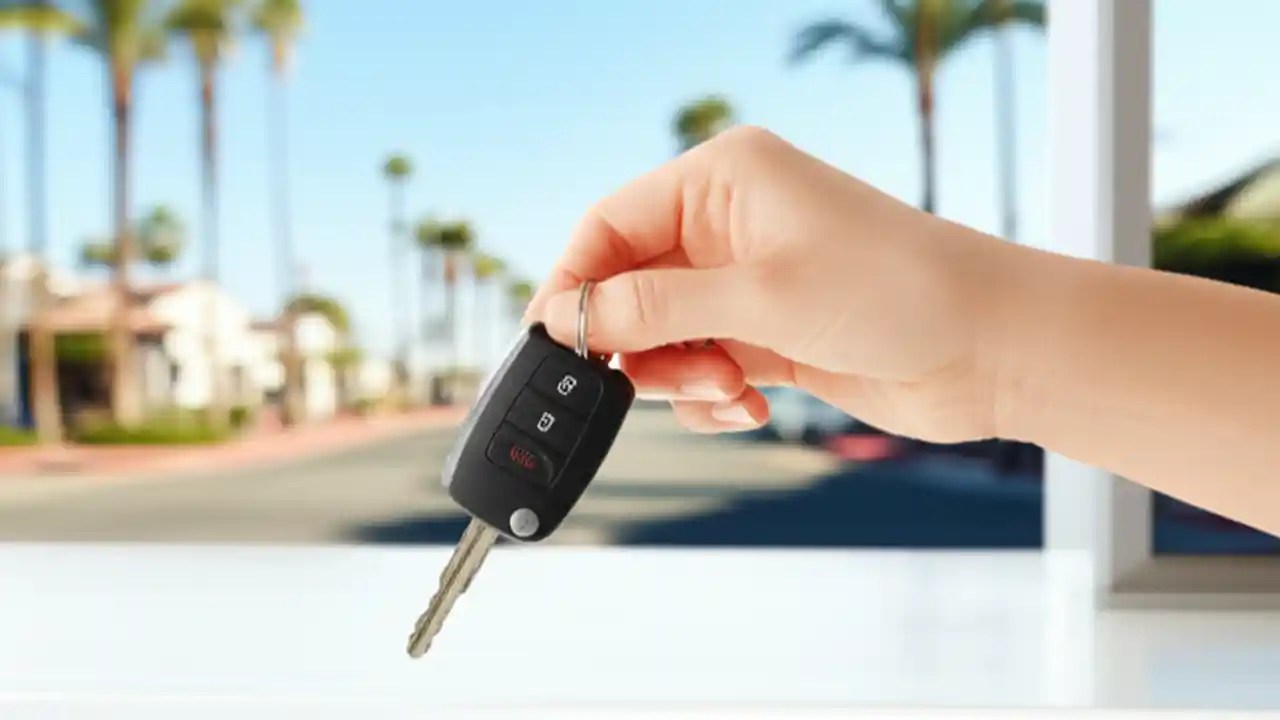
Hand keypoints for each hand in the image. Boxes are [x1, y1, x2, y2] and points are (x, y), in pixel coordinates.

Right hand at [526, 127, 1021, 442]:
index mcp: (723, 180)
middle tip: (673, 376)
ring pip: (663, 337)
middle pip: (631, 287)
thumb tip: (564, 319)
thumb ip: (651, 310)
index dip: (575, 283)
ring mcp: (749, 282)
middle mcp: (729, 225)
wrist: (993, 349)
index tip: (556, 342)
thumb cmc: (897, 289)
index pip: (609, 224)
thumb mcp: (759, 296)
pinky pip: (702, 368)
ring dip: (682, 377)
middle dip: (641, 344)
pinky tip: (752, 405)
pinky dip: (711, 397)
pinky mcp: (769, 333)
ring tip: (732, 388)